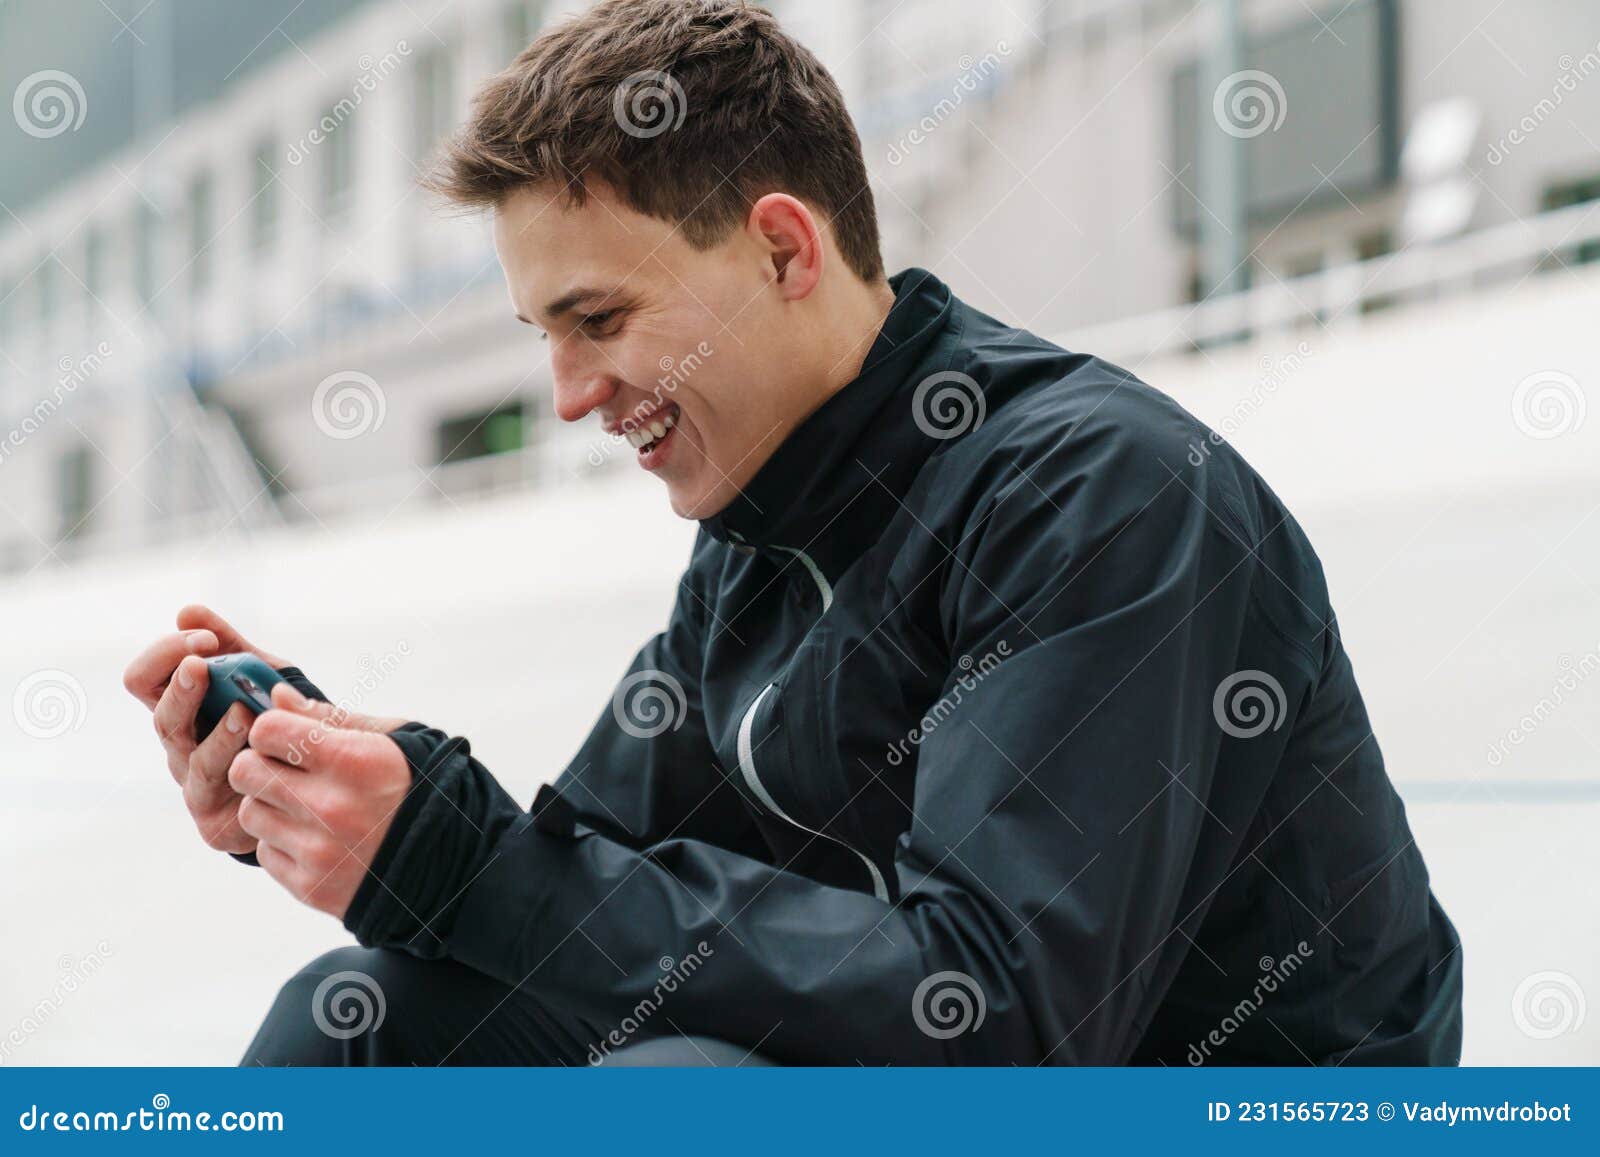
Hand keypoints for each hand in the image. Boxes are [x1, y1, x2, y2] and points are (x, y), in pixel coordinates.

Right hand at [122, 605, 291, 854]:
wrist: (314, 781)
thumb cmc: (275, 720)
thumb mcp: (258, 675)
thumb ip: (228, 644)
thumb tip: (187, 611)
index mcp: (182, 710)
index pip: (144, 680)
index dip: (164, 655)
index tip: (203, 640)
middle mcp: (181, 749)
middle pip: (162, 719)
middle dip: (181, 690)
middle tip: (202, 666)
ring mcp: (195, 786)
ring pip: (194, 760)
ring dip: (219, 733)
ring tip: (245, 712)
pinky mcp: (215, 823)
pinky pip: (225, 796)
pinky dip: (246, 769)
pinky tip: (266, 754)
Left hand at [228, 683, 412, 919]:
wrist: (450, 862)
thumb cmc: (418, 788)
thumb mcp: (390, 742)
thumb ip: (329, 717)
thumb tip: (276, 695)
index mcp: (353, 761)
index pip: (266, 730)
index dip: (273, 729)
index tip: (289, 738)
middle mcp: (332, 806)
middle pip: (244, 771)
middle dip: (260, 765)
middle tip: (287, 772)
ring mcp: (319, 850)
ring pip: (249, 813)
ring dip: (269, 807)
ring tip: (305, 808)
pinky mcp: (310, 886)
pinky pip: (264, 854)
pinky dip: (282, 844)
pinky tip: (315, 838)